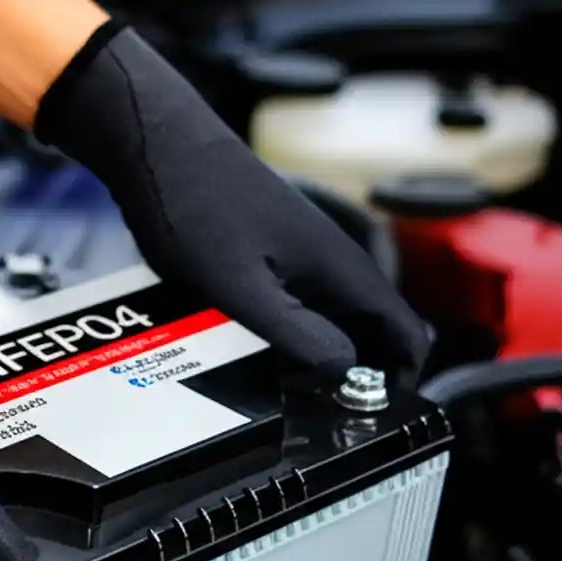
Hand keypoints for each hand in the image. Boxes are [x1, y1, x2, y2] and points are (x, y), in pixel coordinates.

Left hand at [34, 22, 429, 386]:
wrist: (157, 145)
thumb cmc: (196, 209)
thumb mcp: (241, 288)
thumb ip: (296, 334)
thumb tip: (342, 372)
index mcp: (341, 268)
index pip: (404, 332)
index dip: (397, 379)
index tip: (366, 414)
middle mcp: (331, 258)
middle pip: (367, 329)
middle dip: (351, 372)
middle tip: (310, 408)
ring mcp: (299, 250)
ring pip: (328, 315)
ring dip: (314, 351)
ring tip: (276, 385)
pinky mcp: (268, 247)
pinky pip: (293, 298)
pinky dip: (285, 327)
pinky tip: (245, 345)